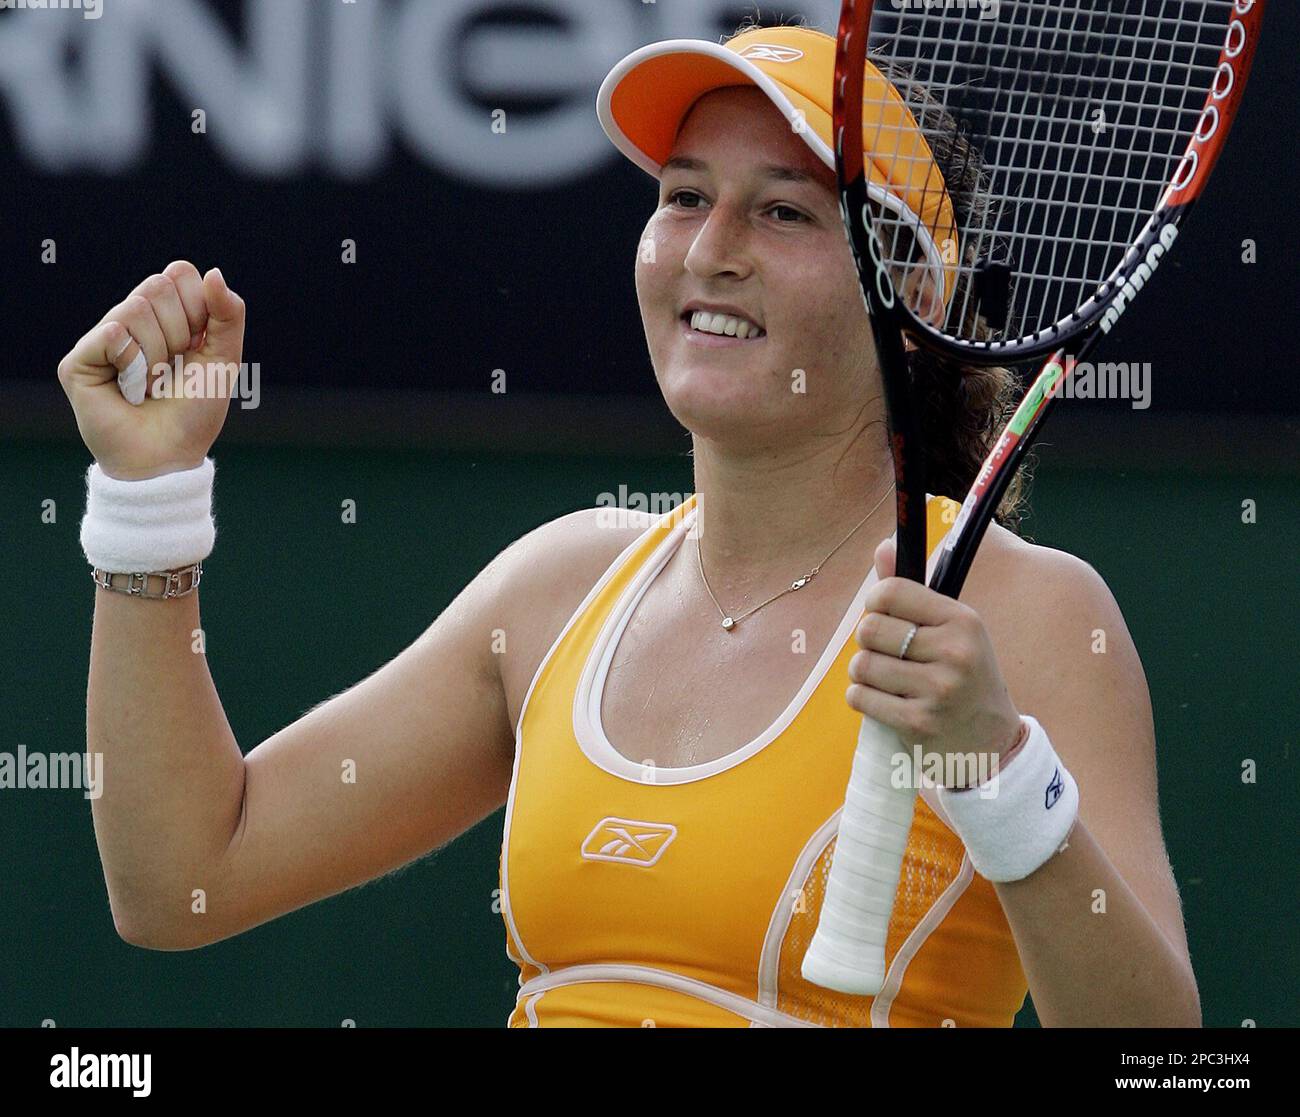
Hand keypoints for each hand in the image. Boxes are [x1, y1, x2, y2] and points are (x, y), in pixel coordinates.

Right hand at [57, 261, 245, 479]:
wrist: (170, 456)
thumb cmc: (194, 410)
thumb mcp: (224, 359)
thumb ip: (228, 314)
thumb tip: (214, 273)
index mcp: (164, 314)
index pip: (179, 273)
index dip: (198, 309)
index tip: (197, 346)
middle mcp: (129, 320)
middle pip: (157, 286)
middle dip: (179, 333)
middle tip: (171, 370)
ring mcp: (102, 339)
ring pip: (135, 310)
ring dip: (157, 357)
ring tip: (149, 385)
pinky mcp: (79, 361)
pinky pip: (112, 335)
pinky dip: (133, 367)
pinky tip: (129, 391)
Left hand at [846, 537, 1022, 786]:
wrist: (991, 740)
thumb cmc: (962, 674)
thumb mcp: (950, 628)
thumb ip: (911, 590)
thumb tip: (884, 545)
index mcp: (962, 621)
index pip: (891, 593)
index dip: (876, 603)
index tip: (886, 615)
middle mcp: (954, 653)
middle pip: (869, 630)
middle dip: (869, 643)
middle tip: (889, 654)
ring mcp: (938, 691)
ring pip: (861, 665)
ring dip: (865, 673)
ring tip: (889, 680)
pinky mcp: (918, 723)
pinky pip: (860, 697)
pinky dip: (864, 698)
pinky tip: (887, 702)